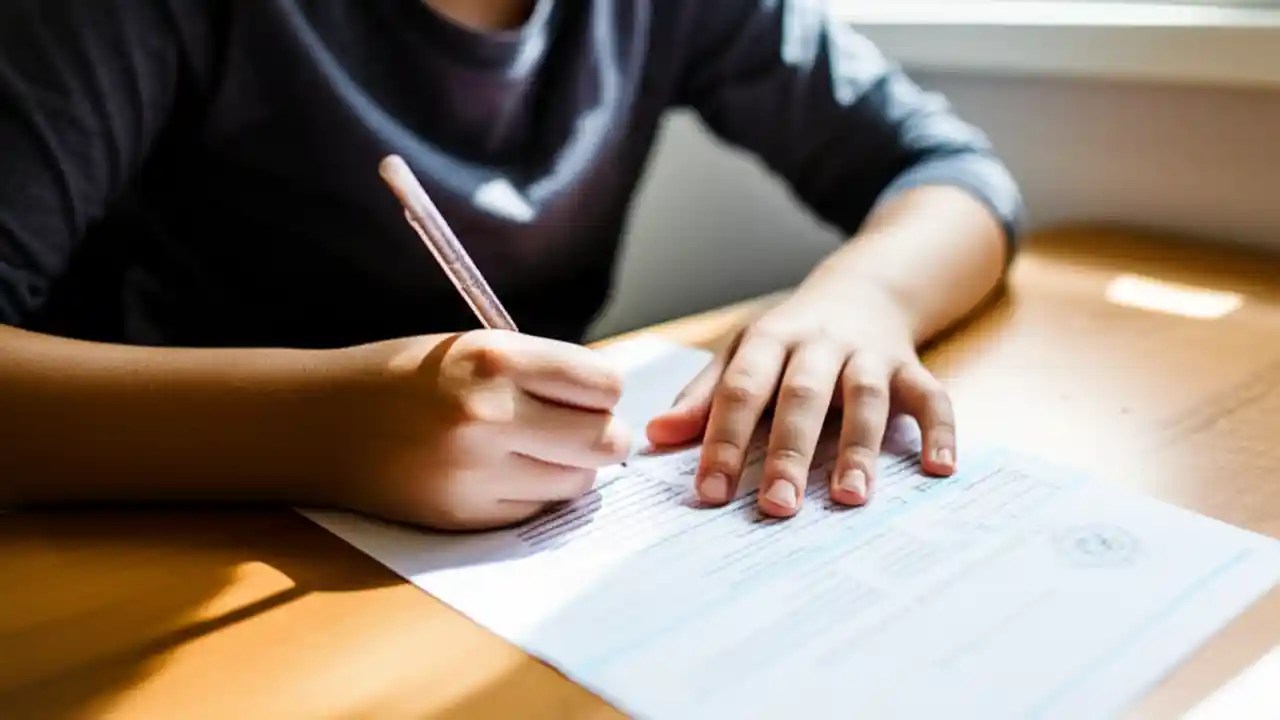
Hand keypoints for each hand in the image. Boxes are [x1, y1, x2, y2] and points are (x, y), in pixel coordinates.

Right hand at [326, 330, 629, 529]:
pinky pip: (536, 511)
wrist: (320, 422)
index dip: (602, 391)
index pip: (604, 384)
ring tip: (532, 451)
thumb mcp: (473, 348)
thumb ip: (541, 372)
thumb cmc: (405, 377)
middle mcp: (489, 415)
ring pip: (578, 484)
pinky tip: (497, 474)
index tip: (587, 394)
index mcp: (495, 359)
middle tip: (577, 431)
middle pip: (605, 441)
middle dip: (602, 437)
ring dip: (569, 470)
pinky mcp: (464, 514)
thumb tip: (612, 403)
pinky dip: (531, 495)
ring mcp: (476, 471)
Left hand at [645, 284, 954, 517]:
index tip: (710, 491)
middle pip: (802, 396)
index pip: (741, 390)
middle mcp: (819, 343)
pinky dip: (940, 430)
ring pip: (865, 397)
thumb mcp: (742, 353)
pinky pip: (931, 395)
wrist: (862, 288)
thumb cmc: (789, 337)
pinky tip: (940, 469)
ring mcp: (868, 354)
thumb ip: (704, 397)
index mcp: (769, 340)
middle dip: (789, 452)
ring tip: (849, 497)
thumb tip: (656, 434)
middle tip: (777, 507)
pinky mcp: (909, 365)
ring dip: (859, 447)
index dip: (723, 440)